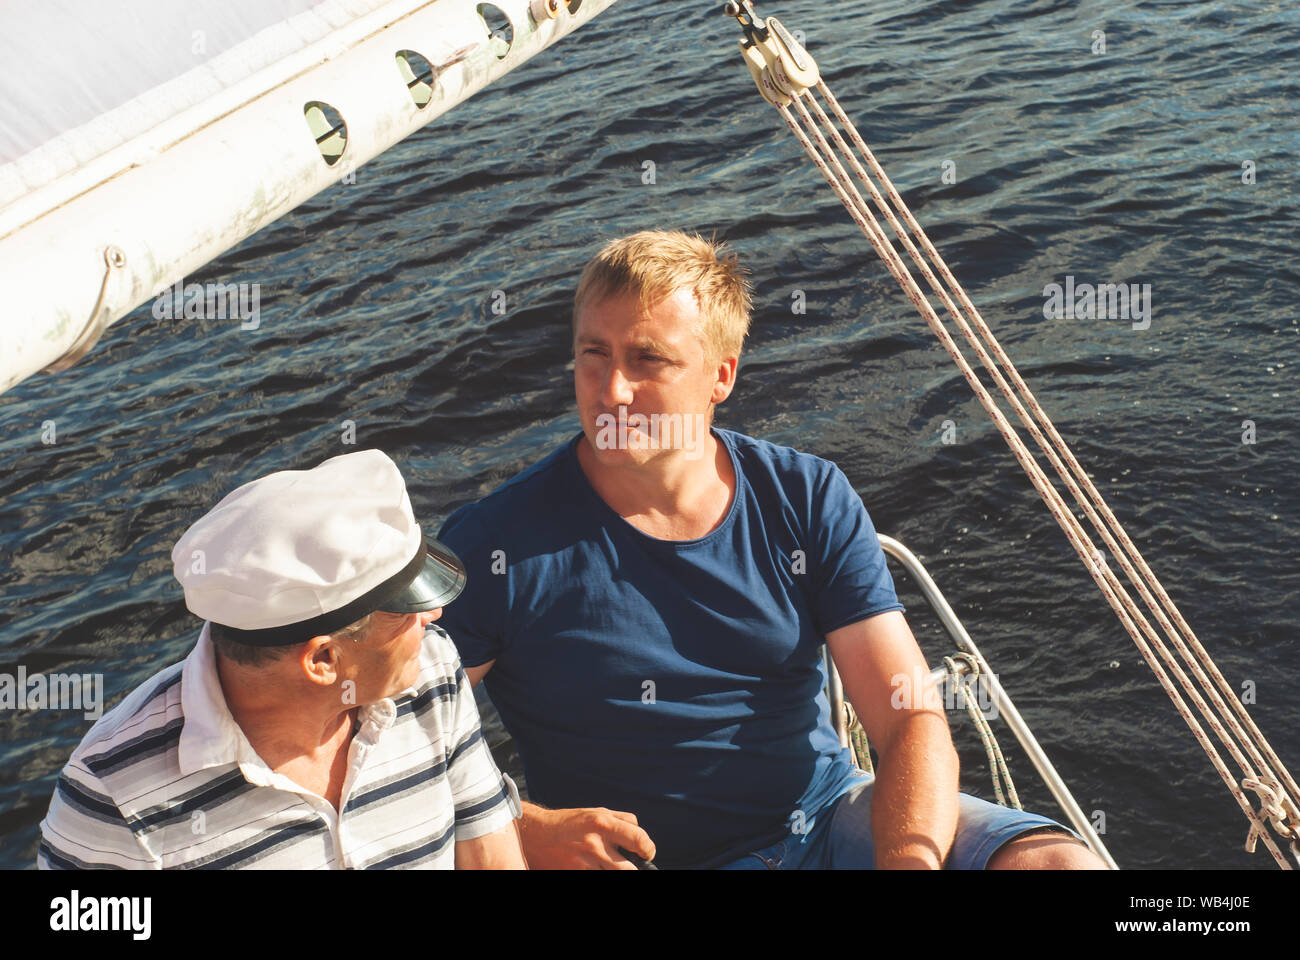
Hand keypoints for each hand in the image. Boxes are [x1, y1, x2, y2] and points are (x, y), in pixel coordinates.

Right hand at [520, 803, 655, 869]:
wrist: (537, 834)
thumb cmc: (570, 822)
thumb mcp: (596, 812)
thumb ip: (621, 820)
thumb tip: (640, 834)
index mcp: (603, 824)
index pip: (638, 839)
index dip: (648, 849)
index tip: (647, 853)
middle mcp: (595, 845)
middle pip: (629, 870)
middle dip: (635, 871)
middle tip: (633, 867)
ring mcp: (584, 863)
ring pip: (614, 875)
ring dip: (616, 872)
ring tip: (611, 866)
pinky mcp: (574, 873)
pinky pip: (596, 877)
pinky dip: (600, 873)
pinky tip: (597, 868)